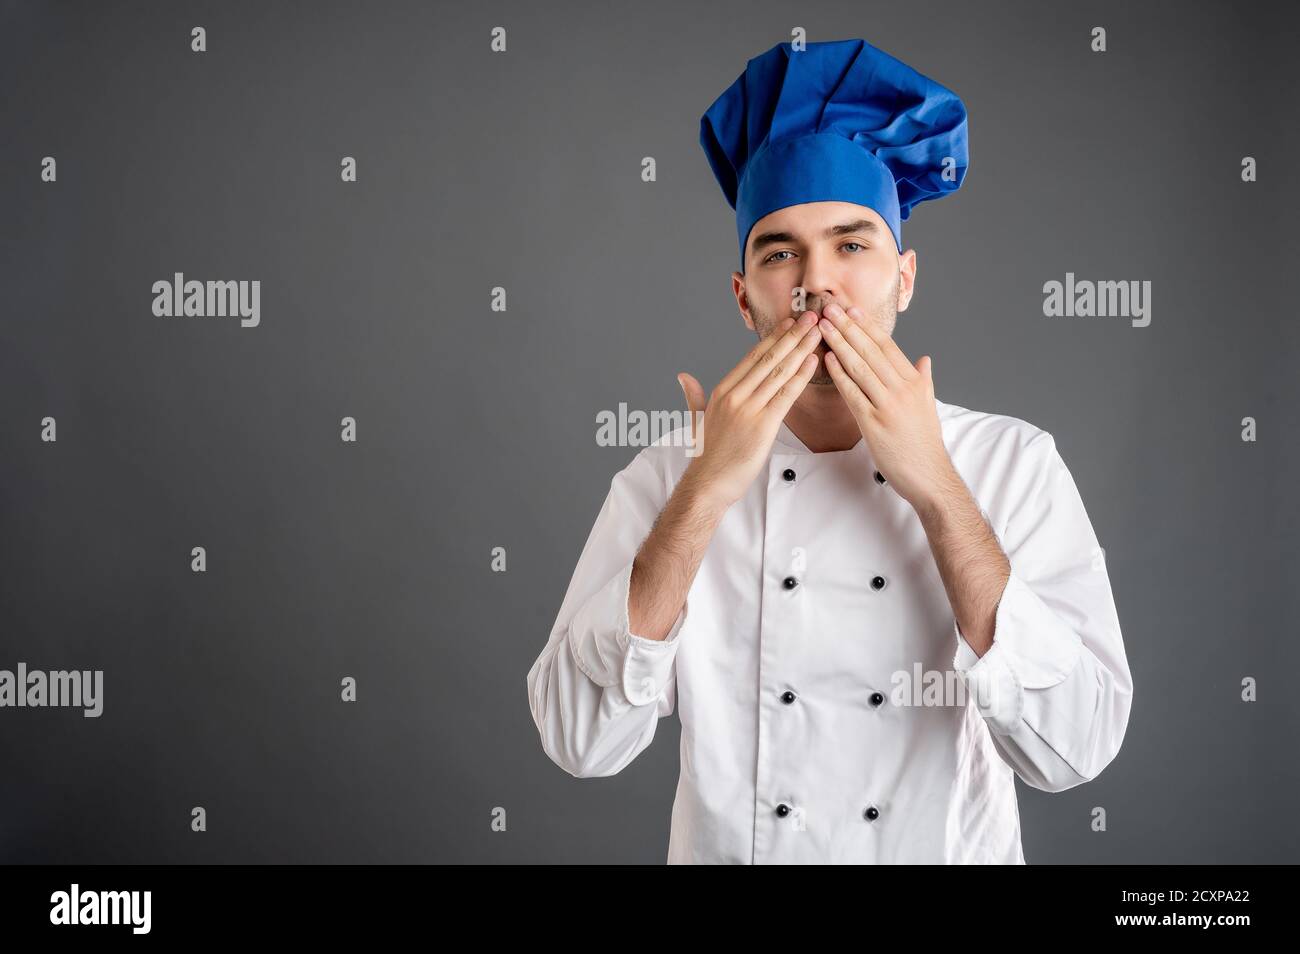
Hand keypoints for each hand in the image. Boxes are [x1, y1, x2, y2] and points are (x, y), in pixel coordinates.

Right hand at [677, 312, 822, 509]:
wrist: (708, 484)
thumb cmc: (707, 456)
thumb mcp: (698, 419)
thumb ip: (693, 395)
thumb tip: (683, 377)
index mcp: (721, 391)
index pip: (752, 357)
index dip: (774, 338)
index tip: (789, 322)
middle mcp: (734, 395)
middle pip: (768, 358)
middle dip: (792, 335)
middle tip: (811, 316)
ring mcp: (748, 409)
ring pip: (779, 372)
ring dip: (801, 349)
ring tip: (817, 332)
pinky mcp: (762, 425)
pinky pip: (785, 395)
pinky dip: (800, 376)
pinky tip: (813, 361)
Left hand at [817, 302, 960, 512]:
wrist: (929, 475)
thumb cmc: (924, 442)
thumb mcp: (928, 405)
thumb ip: (924, 380)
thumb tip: (924, 359)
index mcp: (915, 382)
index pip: (888, 346)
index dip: (867, 326)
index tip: (852, 309)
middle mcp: (903, 389)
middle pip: (871, 351)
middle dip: (849, 327)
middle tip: (830, 308)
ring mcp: (889, 405)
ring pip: (860, 367)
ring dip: (840, 344)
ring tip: (823, 327)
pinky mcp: (874, 423)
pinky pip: (853, 393)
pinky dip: (839, 374)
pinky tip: (827, 359)